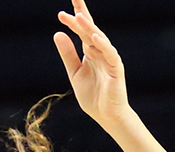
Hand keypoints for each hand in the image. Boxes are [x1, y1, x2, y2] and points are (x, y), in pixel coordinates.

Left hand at [54, 0, 130, 126]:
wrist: (107, 116)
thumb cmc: (93, 96)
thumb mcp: (74, 72)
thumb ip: (67, 54)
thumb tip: (57, 33)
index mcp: (90, 51)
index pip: (82, 30)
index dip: (74, 19)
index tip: (62, 11)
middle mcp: (100, 51)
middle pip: (90, 29)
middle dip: (81, 15)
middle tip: (72, 2)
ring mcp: (109, 59)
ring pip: (98, 39)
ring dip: (89, 27)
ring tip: (78, 16)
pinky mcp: (116, 69)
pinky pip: (110, 54)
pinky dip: (103, 45)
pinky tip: (94, 37)